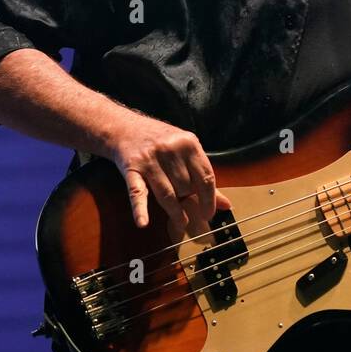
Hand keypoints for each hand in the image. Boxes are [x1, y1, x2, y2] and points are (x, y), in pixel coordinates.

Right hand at [102, 113, 231, 230]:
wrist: (125, 128)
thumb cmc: (160, 142)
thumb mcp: (186, 151)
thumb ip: (204, 177)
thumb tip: (226, 204)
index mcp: (189, 143)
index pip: (206, 177)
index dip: (209, 200)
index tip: (209, 214)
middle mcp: (171, 149)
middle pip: (186, 187)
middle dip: (187, 199)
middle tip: (186, 206)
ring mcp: (150, 159)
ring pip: (168, 194)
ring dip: (175, 212)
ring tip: (181, 223)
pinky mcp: (132, 169)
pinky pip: (138, 192)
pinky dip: (140, 209)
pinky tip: (143, 223)